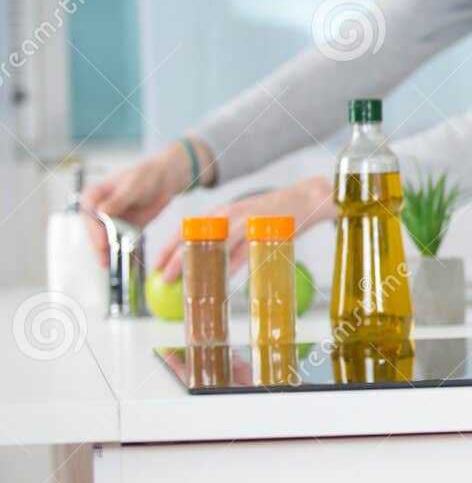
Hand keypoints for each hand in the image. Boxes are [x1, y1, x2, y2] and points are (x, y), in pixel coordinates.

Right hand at [79, 141, 198, 266]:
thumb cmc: (146, 176)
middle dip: (100, 246)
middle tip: (107, 259)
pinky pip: (120, 242)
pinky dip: (122, 251)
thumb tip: (102, 210)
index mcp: (94, 195)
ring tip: (113, 264)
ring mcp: (111, 220)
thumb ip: (118, 200)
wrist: (165, 180)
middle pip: (95, 231)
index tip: (103, 241)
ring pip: (106, 239)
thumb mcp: (133, 186)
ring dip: (110, 252)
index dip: (94, 230)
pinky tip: (125, 260)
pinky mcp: (123, 228)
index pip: (88, 215)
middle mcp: (99, 209)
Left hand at [151, 175, 335, 280]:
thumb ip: (228, 237)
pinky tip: (221, 282)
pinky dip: (229, 269)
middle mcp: (227, 215)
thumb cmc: (274, 214)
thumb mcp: (245, 222)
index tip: (156, 265)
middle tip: (163, 278)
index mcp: (220, 212)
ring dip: (197, 267)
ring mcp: (243, 222)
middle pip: (194, 238)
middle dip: (175, 259)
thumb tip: (210, 261)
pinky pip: (241, 254)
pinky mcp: (260, 231)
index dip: (168, 247)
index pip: (186, 229)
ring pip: (213, 248)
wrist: (305, 199)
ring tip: (184, 283)